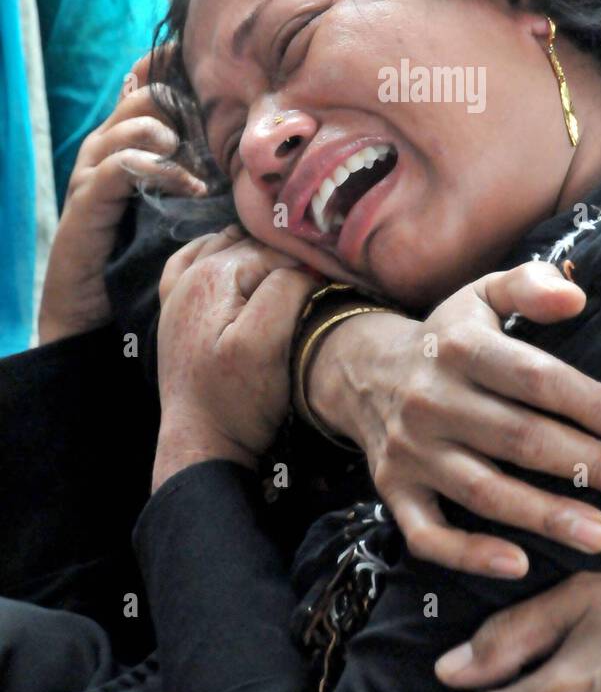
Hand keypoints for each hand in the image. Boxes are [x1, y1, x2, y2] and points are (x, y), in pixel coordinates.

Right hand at [39, 53, 207, 343]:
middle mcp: (105, 143)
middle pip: (147, 92)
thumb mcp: (178, 203)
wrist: (92, 308)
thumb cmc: (141, 254)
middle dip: (188, 106)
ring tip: (204, 169)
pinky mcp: (87, 197)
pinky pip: (123, 164)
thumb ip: (199, 172)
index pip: (145, 78)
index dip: (176, 68)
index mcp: (125, 137)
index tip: (221, 71)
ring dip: (177, 140)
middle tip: (222, 135)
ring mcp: (92, 168)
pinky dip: (162, 171)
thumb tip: (249, 151)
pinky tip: (192, 189)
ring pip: (135, 122)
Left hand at [153, 226, 317, 490]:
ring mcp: (179, 294)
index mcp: (213, 275)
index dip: (309, 265)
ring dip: (258, 251)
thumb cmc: (237, 400)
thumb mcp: (266, 344)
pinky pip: (191, 260)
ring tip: (290, 272)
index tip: (335, 285)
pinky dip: (214, 250)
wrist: (201, 445)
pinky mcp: (175, 312)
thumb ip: (286, 291)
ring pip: (226, 246)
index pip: (277, 250)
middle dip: (286, 256)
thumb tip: (305, 267)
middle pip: (254, 246)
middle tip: (320, 279)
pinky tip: (233, 257)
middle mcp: (191, 275)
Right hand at [308, 260, 600, 578]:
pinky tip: (519, 563)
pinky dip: (469, 554)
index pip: (532, 376)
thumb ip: (530, 285)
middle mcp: (430, 400)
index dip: (589, 403)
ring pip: (482, 490)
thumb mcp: (482, 294)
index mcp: (458, 347)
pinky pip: (428, 534)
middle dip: (587, 463)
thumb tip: (576, 297)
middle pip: (518, 437)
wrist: (361, 372)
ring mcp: (410, 450)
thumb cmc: (447, 338)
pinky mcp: (394, 491)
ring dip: (545, 516)